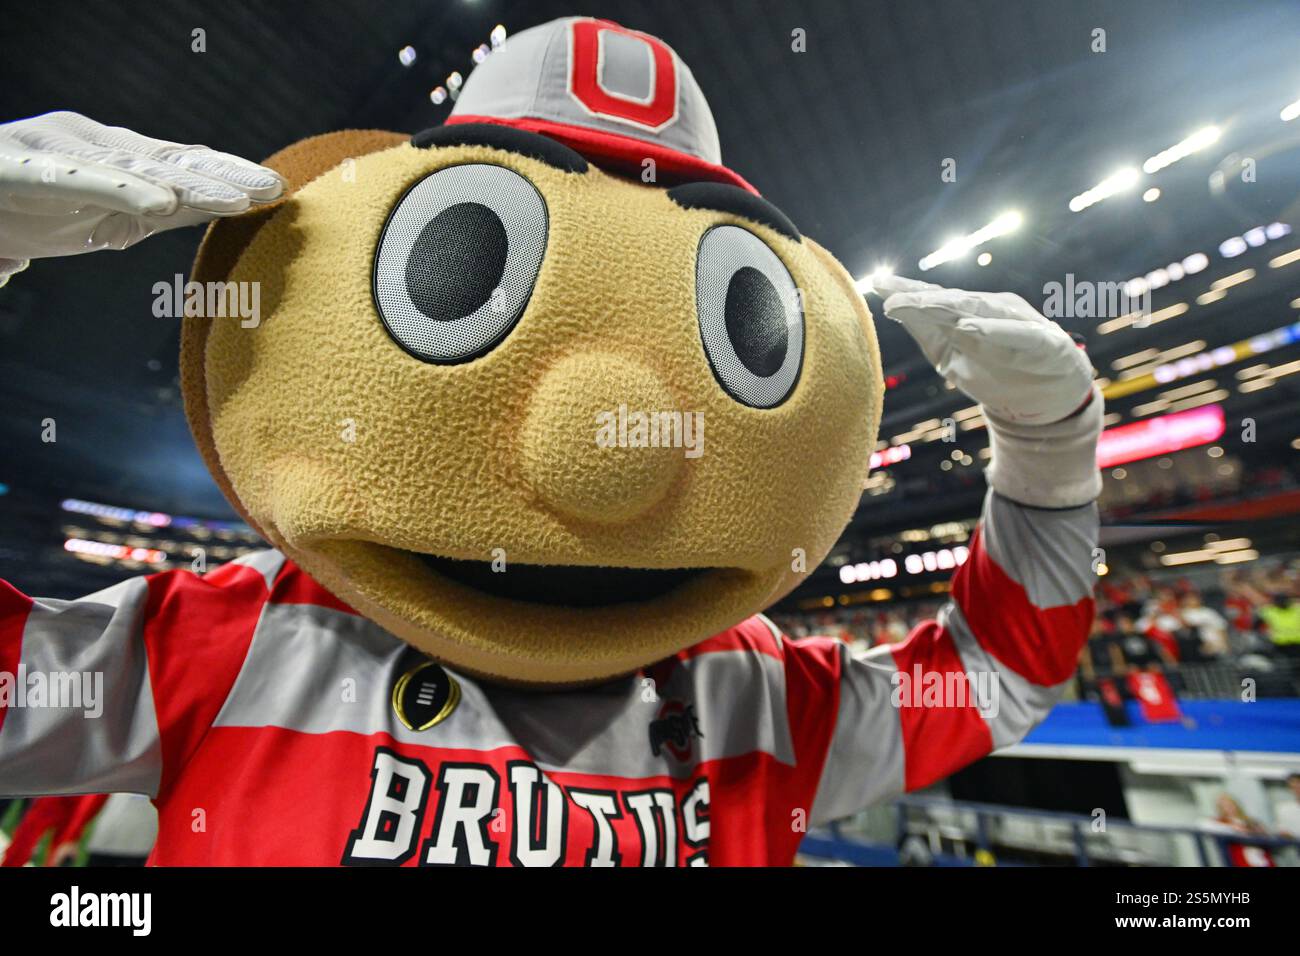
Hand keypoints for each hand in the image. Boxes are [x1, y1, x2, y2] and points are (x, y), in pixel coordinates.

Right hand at [0, 111, 282, 270]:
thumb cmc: (26, 206)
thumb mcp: (101, 217)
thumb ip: (149, 213)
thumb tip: (200, 216)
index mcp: (119, 159)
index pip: (187, 167)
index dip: (232, 176)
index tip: (280, 190)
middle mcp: (97, 146)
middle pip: (173, 163)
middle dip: (227, 176)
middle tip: (275, 188)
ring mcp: (64, 152)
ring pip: (140, 169)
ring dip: (193, 183)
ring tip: (238, 198)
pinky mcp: (28, 169)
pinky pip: (84, 179)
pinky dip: (126, 189)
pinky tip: (165, 202)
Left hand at [873, 274, 1092, 424]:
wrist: (1048, 397)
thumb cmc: (997, 370)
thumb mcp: (951, 354)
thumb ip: (926, 331)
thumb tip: (890, 307)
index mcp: (969, 313)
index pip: (934, 299)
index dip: (907, 292)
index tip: (877, 284)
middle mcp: (992, 311)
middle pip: (953, 302)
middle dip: (922, 299)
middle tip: (892, 298)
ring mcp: (1019, 324)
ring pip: (982, 311)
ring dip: (952, 307)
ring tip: (923, 305)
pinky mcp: (1044, 343)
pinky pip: (1018, 334)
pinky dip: (995, 330)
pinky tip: (971, 328)